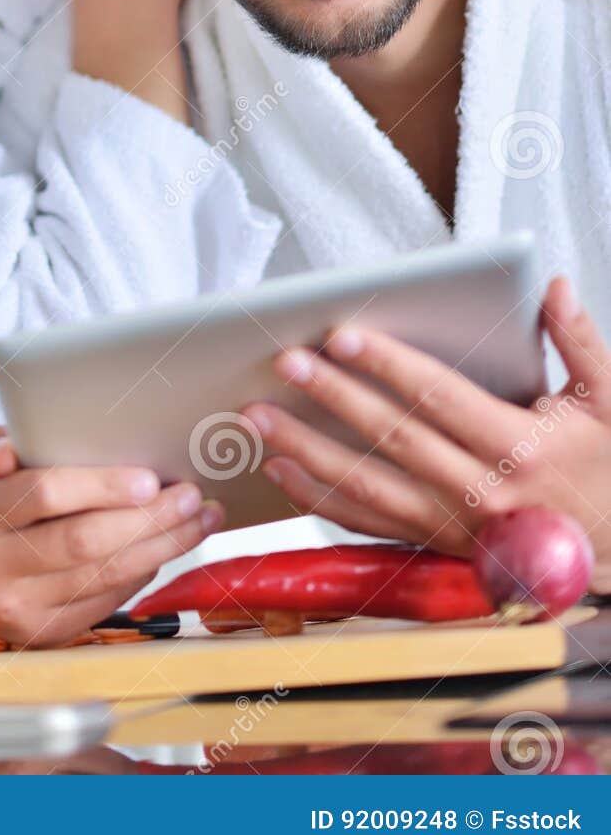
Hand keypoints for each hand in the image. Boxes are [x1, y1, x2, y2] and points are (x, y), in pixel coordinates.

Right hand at [0, 427, 222, 646]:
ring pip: (103, 576)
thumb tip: (9, 450)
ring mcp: (15, 608)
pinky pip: (105, 602)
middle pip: (84, 541)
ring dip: (161, 547)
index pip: (45, 494)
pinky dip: (142, 575)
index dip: (102, 487)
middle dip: (148, 519)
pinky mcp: (42, 636)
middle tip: (192, 496)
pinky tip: (166, 549)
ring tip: (198, 520)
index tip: (150, 478)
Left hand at [239, 278, 610, 590]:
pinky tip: (281, 472)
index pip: (438, 397)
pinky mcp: (434, 546)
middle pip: (391, 438)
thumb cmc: (603, 471)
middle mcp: (479, 491)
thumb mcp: (608, 402)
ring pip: (365, 487)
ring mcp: (451, 525)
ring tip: (258, 418)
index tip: (341, 336)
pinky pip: (366, 524)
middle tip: (284, 364)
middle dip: (333, 398)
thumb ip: (580, 342)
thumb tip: (554, 288)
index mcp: (519, 446)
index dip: (387, 365)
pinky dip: (318, 500)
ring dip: (306, 452)